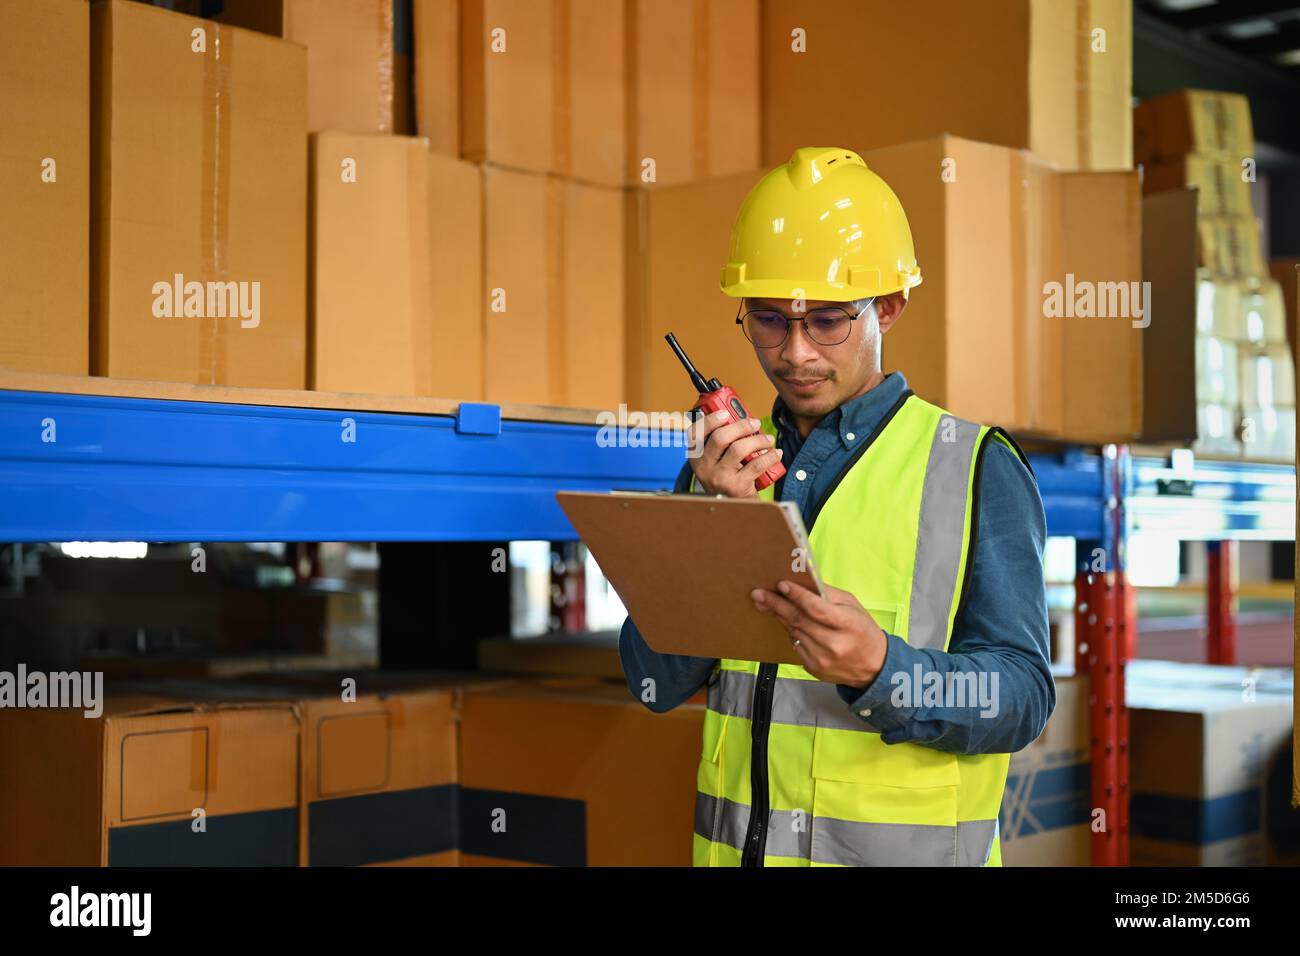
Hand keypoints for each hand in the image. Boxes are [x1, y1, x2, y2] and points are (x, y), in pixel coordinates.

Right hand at [687, 409, 781, 497]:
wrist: (734, 506)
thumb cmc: (728, 478)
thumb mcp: (715, 462)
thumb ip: (719, 443)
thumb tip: (740, 419)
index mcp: (696, 457)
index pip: (695, 434)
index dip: (709, 420)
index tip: (725, 413)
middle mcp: (704, 468)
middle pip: (720, 438)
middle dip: (741, 426)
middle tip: (755, 423)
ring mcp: (719, 478)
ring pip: (739, 449)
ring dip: (758, 440)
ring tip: (768, 439)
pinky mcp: (736, 486)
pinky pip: (756, 465)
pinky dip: (770, 456)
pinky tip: (775, 453)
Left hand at [751, 581, 886, 686]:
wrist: (873, 667)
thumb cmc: (862, 630)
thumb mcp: (853, 607)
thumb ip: (828, 594)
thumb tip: (803, 580)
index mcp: (848, 624)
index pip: (817, 609)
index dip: (797, 596)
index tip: (781, 584)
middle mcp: (834, 643)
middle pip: (799, 620)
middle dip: (776, 604)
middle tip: (759, 593)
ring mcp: (822, 658)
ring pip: (794, 631)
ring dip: (778, 616)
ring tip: (764, 602)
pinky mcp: (813, 667)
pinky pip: (795, 644)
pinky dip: (790, 631)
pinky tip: (785, 621)